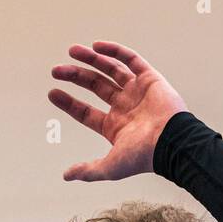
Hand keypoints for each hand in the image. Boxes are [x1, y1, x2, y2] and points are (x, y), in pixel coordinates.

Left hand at [48, 40, 187, 181]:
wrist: (170, 142)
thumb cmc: (142, 156)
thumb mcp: (110, 167)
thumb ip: (88, 170)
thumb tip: (66, 176)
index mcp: (115, 126)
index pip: (86, 112)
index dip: (68, 103)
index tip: (52, 93)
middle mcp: (125, 107)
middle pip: (95, 87)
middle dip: (76, 77)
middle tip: (56, 70)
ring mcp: (137, 92)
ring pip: (111, 70)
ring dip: (91, 59)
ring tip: (72, 51)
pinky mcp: (150, 79)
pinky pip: (131, 59)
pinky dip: (114, 51)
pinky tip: (96, 45)